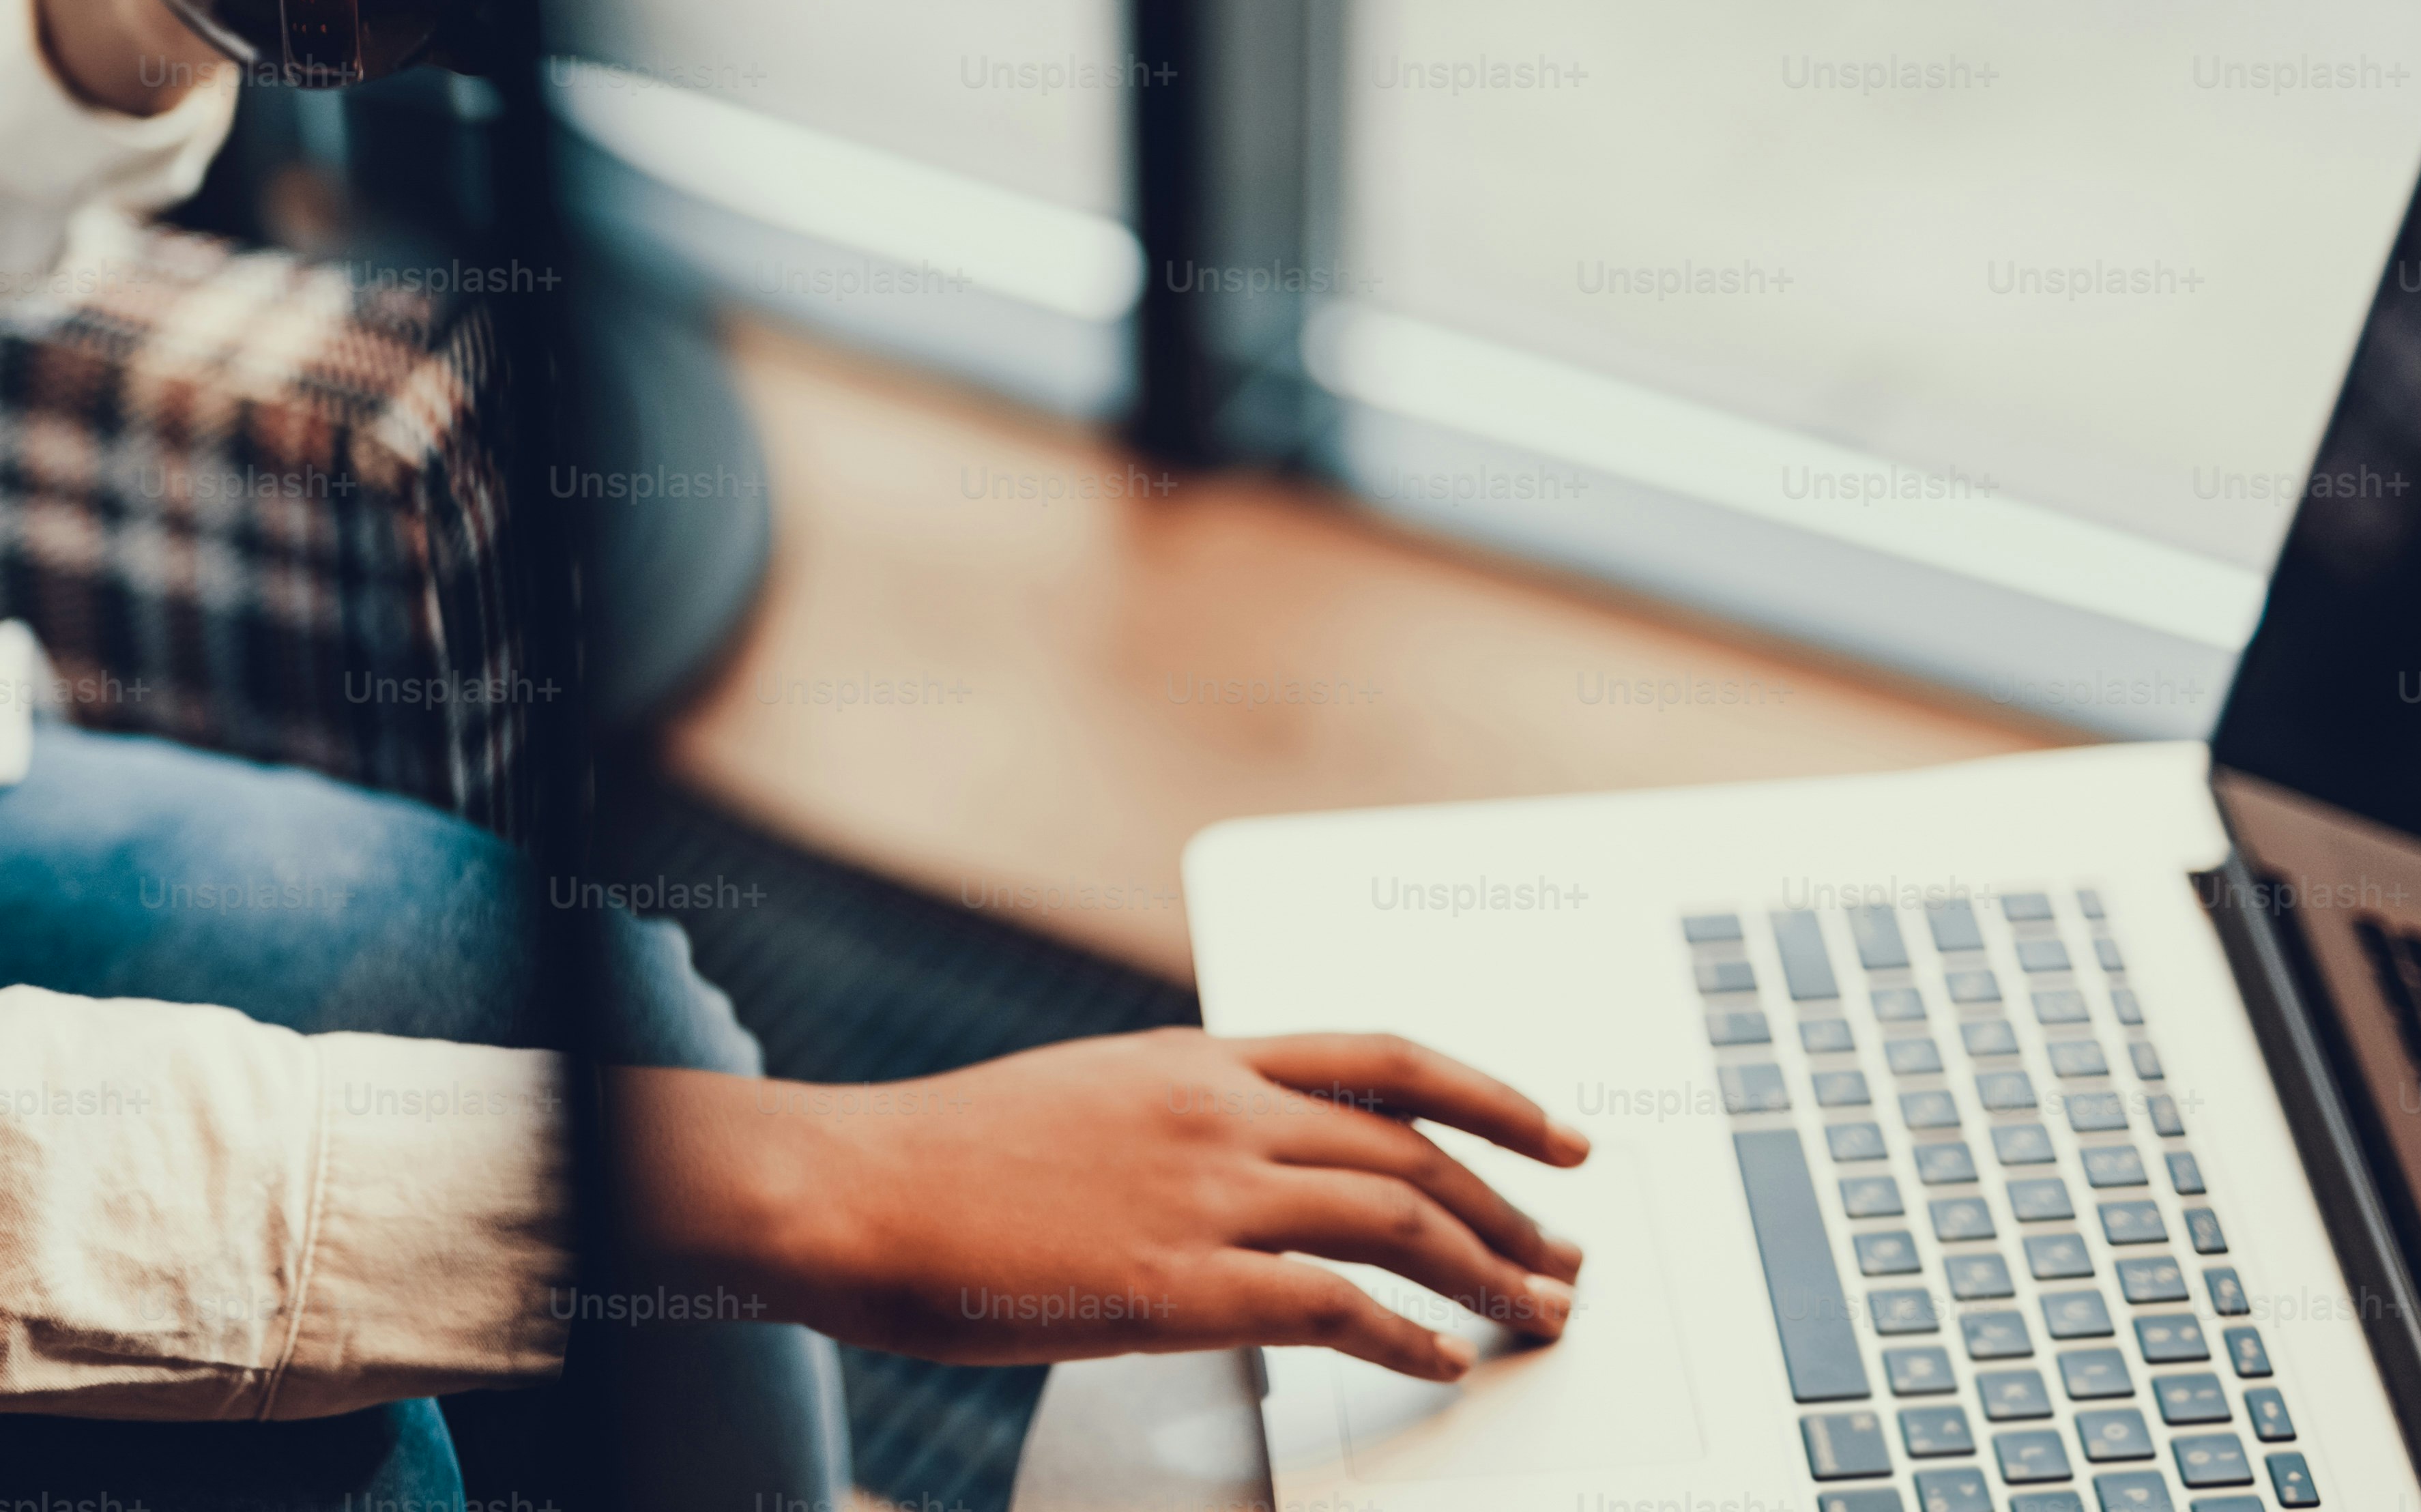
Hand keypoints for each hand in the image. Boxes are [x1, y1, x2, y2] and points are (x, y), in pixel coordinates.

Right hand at [615, 1029, 1586, 1379]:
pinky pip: (1335, 1310)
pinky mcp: (1180, 1284)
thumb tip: (1244, 1152)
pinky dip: (1408, 1339)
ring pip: (1399, 1223)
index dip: (1491, 1095)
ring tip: (1538, 1315)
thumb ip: (1177, 1115)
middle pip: (1414, 1151)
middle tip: (1565, 1254)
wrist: (855, 1187)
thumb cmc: (947, 1161)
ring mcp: (1203, 1194)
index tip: (1555, 1132)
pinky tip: (1440, 1363)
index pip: (1383, 1058)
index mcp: (1196, 1058)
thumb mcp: (1086, 1096)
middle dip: (1512, 1207)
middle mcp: (1218, 1111)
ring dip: (1489, 1275)